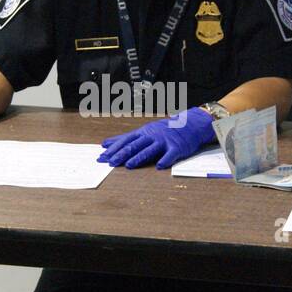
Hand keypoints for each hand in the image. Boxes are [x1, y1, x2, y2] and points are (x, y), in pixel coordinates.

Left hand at [97, 107, 215, 169]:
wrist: (189, 125)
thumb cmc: (164, 131)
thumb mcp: (143, 132)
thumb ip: (124, 139)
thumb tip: (105, 144)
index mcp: (143, 133)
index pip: (126, 141)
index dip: (114, 149)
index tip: (103, 156)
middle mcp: (152, 136)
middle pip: (135, 145)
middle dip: (122, 153)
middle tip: (111, 162)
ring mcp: (164, 141)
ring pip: (150, 149)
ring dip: (139, 157)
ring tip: (130, 165)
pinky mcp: (177, 147)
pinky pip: (171, 154)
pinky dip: (166, 160)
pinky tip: (160, 166)